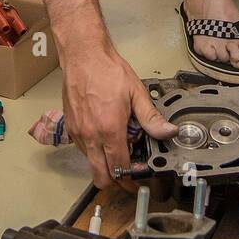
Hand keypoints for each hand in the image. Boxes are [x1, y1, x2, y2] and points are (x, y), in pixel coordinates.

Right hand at [60, 45, 177, 188]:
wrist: (83, 56)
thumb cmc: (107, 70)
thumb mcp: (136, 93)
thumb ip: (151, 117)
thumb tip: (167, 132)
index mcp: (109, 129)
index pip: (119, 168)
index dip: (130, 180)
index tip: (137, 182)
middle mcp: (91, 135)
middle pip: (100, 176)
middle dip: (115, 183)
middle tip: (127, 179)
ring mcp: (78, 132)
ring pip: (90, 163)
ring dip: (103, 166)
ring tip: (118, 153)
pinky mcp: (70, 127)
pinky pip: (82, 150)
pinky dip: (93, 152)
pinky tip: (104, 139)